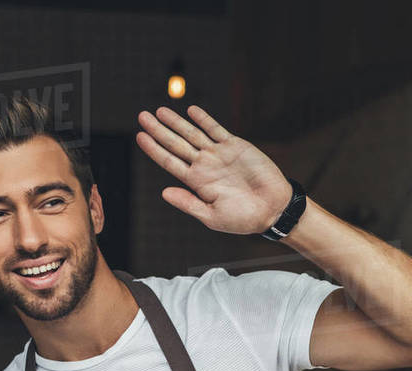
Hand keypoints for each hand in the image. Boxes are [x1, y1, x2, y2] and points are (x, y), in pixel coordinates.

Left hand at [135, 105, 293, 235]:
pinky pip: (216, 130)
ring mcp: (219, 154)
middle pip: (176, 144)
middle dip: (159, 130)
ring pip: (193, 133)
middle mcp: (205, 165)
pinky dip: (204, 119)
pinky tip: (191, 111)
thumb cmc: (243, 219)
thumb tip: (163, 192)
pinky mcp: (236, 146)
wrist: (272, 209)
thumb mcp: (212, 216)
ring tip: (160, 111)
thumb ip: (188, 203)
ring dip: (176, 122)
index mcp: (197, 182)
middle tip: (142, 116)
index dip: (154, 149)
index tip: (139, 137)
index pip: (169, 161)